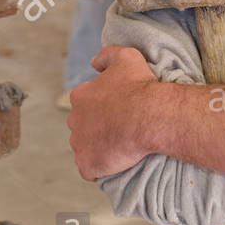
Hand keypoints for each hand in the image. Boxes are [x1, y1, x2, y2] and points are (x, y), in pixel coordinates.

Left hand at [68, 45, 156, 179]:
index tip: (118, 111)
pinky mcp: (87, 164)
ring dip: (98, 148)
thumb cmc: (139, 87)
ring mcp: (80, 144)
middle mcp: (74, 119)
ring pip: (85, 147)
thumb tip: (94, 62)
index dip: (102, 108)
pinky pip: (89, 169)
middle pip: (83, 126)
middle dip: (97, 128)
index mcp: (80, 96)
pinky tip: (115, 164)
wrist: (150, 116)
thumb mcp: (126, 56)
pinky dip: (99, 169)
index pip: (85, 103)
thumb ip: (106, 55)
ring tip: (121, 148)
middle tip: (121, 129)